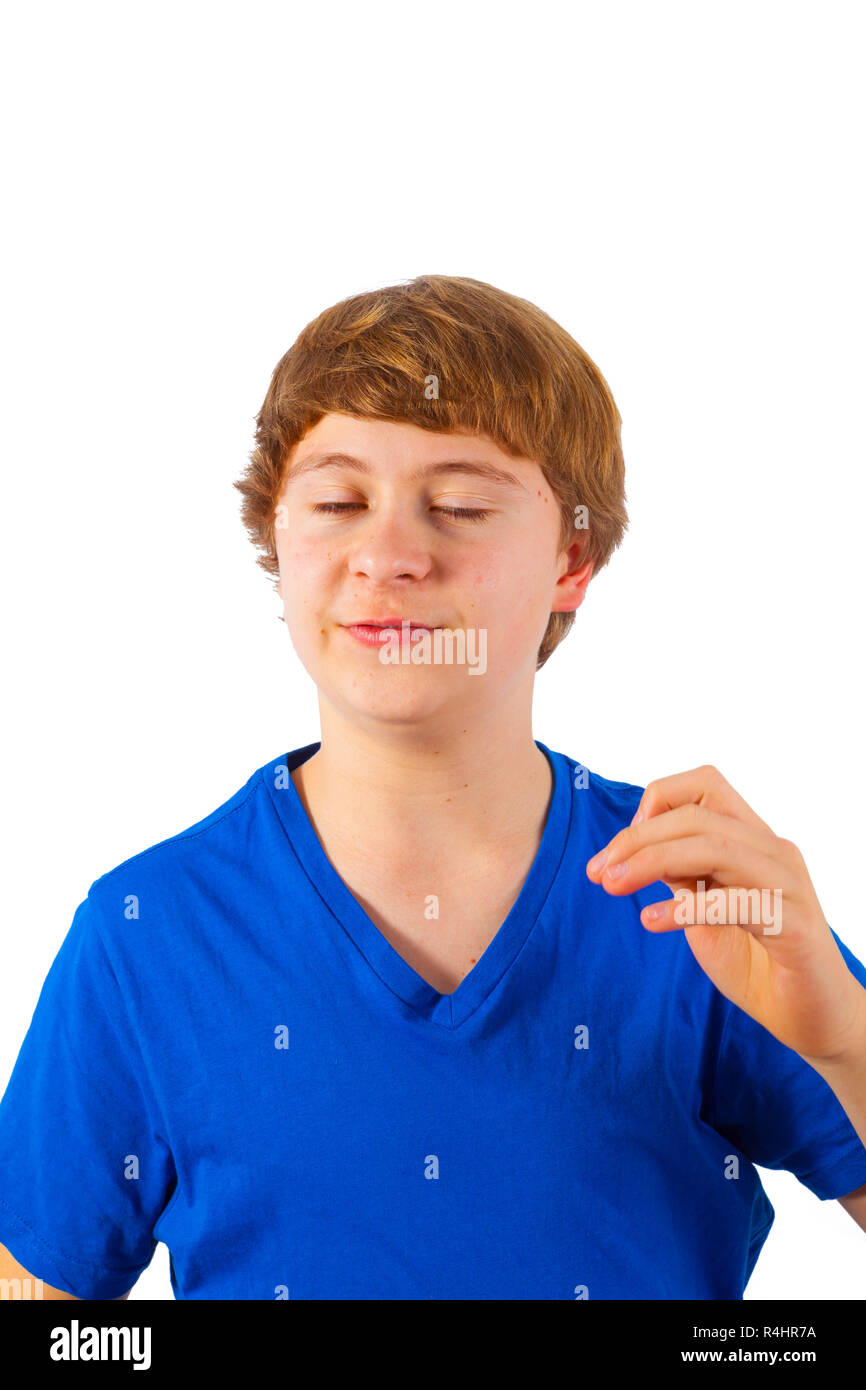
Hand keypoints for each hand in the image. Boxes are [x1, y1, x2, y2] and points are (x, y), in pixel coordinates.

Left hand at [585, 764, 865, 1064]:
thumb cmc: (756, 960)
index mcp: (753, 839)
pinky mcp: (794, 925)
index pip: (705, 785)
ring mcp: (787, 884)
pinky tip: (650, 920)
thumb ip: (681, 873)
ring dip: (652, 861)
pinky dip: (685, 907)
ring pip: (714, 847)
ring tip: (613, 887)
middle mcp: (774, 851)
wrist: (812, 1017)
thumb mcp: (705, 909)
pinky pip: (736, 903)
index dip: (656, 801)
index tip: (620, 844)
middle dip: (637, 839)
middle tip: (598, 872)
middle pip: (697, 816)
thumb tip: (634, 848)